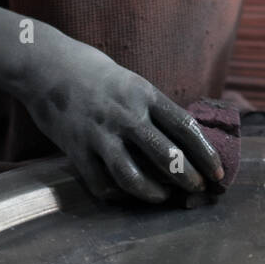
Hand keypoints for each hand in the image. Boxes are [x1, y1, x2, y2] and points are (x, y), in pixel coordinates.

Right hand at [23, 38, 224, 203]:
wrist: (46, 66)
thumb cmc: (97, 76)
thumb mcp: (133, 84)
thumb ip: (155, 111)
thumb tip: (187, 144)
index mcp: (145, 94)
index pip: (185, 128)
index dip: (206, 155)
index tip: (217, 173)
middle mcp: (125, 115)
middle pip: (166, 155)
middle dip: (188, 179)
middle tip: (198, 191)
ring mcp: (99, 134)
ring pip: (133, 176)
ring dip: (154, 193)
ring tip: (163, 197)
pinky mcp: (76, 151)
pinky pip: (101, 183)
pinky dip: (117, 195)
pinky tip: (126, 194)